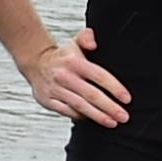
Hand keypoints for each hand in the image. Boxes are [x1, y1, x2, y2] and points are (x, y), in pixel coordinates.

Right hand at [17, 25, 133, 128]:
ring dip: (98, 116)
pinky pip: (66, 111)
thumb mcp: (75, 42)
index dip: (114, 88)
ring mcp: (55, 89)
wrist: (35, 62)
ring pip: (80, 105)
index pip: (98, 75)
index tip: (126, 99)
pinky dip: (80, 116)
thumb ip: (87, 38)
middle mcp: (64, 76)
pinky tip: (93, 119)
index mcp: (74, 62)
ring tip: (112, 122)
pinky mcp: (47, 100)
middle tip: (124, 117)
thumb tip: (93, 44)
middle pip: (91, 94)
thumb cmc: (62, 56)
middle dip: (109, 107)